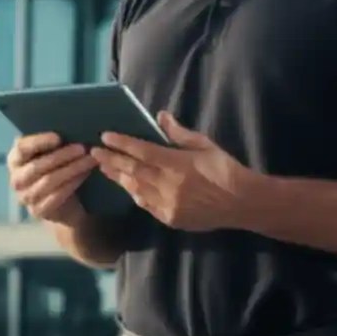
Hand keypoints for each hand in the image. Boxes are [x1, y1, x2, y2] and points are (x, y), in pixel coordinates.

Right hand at [7, 132, 97, 225]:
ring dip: (72, 169)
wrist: (61, 205)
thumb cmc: (55, 170)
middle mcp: (16, 179)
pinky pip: (57, 196)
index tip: (58, 137)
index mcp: (14, 160)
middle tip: (83, 148)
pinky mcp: (38, 211)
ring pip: (49, 181)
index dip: (38, 142)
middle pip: (37, 166)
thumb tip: (70, 125)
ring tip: (90, 160)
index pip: (21, 148)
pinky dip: (73, 183)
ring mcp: (26, 198)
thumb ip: (53, 143)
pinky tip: (85, 174)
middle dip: (62, 156)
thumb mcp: (50, 154)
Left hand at [91, 111, 252, 231]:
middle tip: (94, 152)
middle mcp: (168, 185)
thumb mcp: (204, 144)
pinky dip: (135, 194)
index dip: (121, 143)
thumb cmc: (224, 168)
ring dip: (119, 178)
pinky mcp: (171, 219)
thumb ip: (179, 133)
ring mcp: (168, 204)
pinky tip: (127, 187)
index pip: (141, 151)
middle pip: (132, 171)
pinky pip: (146, 205)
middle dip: (111, 160)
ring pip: (135, 189)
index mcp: (176, 164)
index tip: (105, 136)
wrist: (242, 203)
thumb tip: (160, 116)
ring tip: (104, 168)